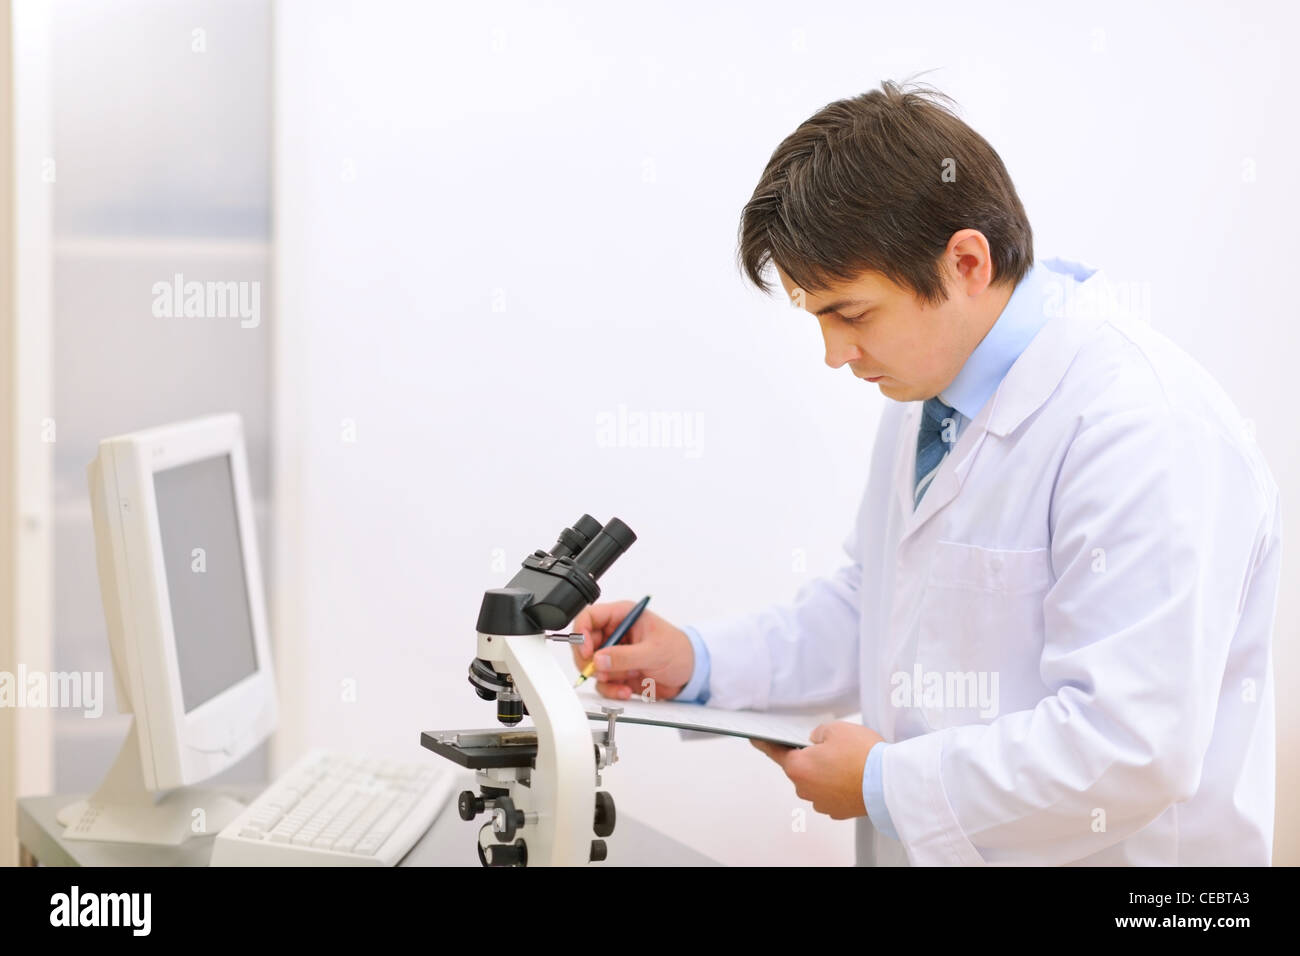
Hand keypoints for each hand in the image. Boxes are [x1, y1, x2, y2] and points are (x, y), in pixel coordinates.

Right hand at [571, 600, 693, 700]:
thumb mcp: (654, 652)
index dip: (582, 633)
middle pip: (585, 644)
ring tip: (621, 684)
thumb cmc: (680, 651)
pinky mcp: (617, 672)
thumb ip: (625, 656)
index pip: (590, 617)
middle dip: (590, 661)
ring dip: (603, 679)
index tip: (587, 652)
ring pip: (592, 666)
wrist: (692, 673)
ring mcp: (615, 654)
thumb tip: (599, 659)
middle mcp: (615, 633)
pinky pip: (603, 683)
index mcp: (623, 616)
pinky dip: (610, 690)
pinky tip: (624, 691)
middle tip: (600, 672)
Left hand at [751, 722, 884, 819]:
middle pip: (800, 768)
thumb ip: (817, 733)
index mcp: (798, 767)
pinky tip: (852, 775)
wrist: (888, 783)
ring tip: (847, 760)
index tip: (756, 739)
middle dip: (810, 756)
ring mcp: (821, 803)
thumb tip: (815, 742)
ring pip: (816, 781)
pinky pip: (831, 793)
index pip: (775, 752)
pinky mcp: (837, 811)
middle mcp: (805, 789)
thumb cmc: (862, 756)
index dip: (764, 743)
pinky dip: (837, 784)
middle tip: (830, 746)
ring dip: (825, 772)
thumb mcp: (835, 729)